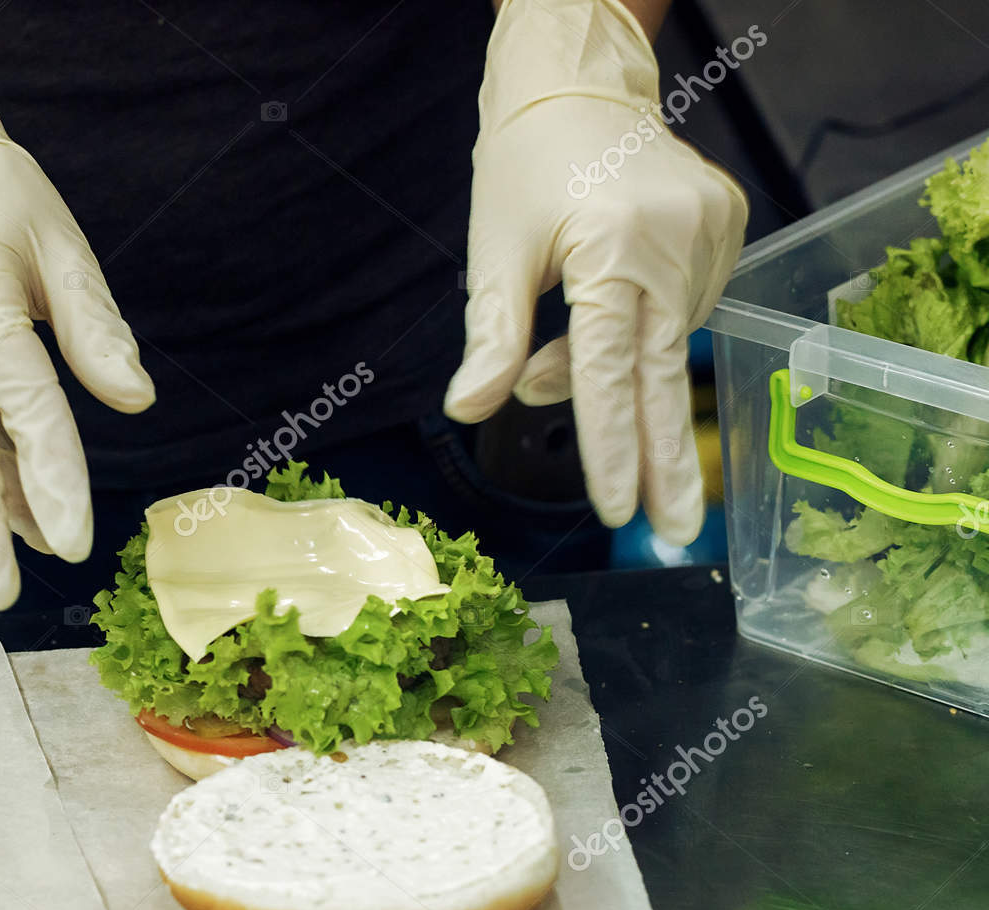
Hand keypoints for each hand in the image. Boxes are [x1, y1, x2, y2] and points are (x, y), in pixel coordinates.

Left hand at [446, 0, 745, 544]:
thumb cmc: (526, 165)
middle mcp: (677, 243)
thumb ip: (492, 336)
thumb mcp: (495, 251)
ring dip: (620, 370)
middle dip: (667, 463)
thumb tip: (470, 410)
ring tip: (562, 347)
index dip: (613, 448)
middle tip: (679, 532)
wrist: (580, 86)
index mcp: (616, 248)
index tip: (618, 509)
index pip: (611, 373)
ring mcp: (714, 233)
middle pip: (665, 377)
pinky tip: (613, 302)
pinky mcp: (730, 226)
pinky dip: (645, 328)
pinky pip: (686, 306)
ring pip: (664, 343)